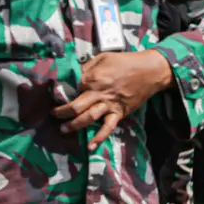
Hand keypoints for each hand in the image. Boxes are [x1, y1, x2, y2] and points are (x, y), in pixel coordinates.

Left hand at [53, 50, 173, 148]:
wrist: (149, 70)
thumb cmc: (126, 61)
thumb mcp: (103, 57)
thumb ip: (87, 66)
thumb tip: (74, 74)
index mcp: (93, 78)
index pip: (71, 88)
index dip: (61, 93)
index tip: (55, 96)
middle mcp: (98, 93)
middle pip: (75, 106)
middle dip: (61, 113)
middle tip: (54, 115)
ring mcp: (109, 104)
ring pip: (87, 118)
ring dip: (73, 125)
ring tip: (63, 129)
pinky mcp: (119, 113)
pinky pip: (108, 127)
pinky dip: (99, 137)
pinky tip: (91, 146)